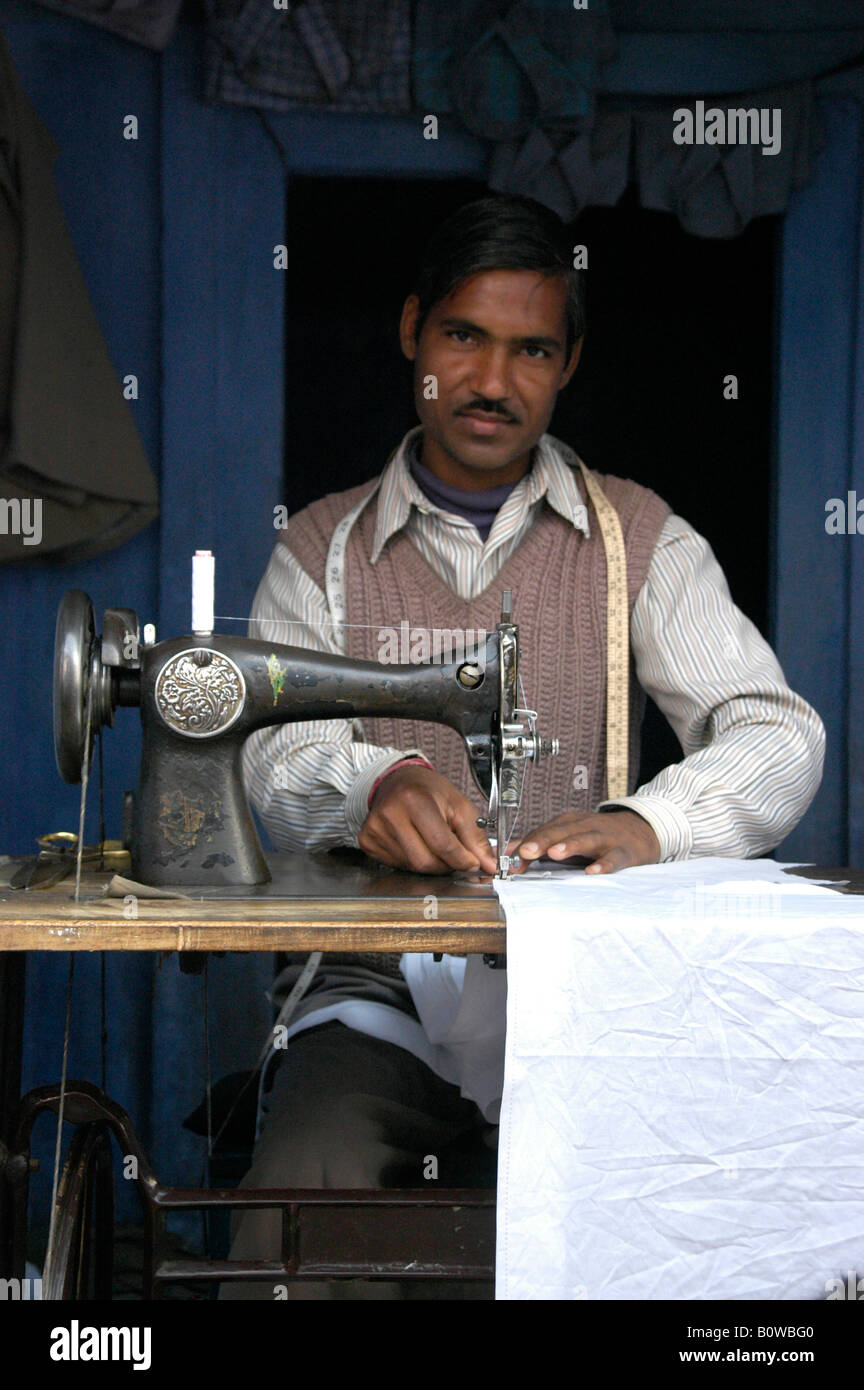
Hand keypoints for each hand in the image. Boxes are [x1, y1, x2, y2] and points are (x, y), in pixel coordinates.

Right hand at [359, 765, 497, 874]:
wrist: (399, 780)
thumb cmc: (429, 791)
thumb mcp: (459, 806)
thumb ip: (475, 837)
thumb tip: (488, 864)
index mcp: (415, 800)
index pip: (442, 845)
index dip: (462, 860)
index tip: (472, 863)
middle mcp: (390, 813)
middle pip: (425, 861)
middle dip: (446, 865)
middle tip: (454, 856)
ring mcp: (375, 828)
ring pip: (411, 867)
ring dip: (430, 864)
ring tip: (432, 844)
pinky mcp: (367, 840)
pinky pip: (396, 865)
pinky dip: (412, 862)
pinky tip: (414, 844)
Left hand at [508, 809, 659, 875]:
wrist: (640, 831)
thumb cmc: (597, 836)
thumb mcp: (567, 836)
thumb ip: (538, 844)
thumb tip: (506, 852)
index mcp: (570, 823)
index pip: (544, 831)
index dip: (526, 843)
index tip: (507, 856)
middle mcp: (585, 827)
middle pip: (562, 832)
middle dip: (542, 840)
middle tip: (526, 851)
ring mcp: (605, 838)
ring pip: (586, 840)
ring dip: (570, 845)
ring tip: (554, 853)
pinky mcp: (623, 852)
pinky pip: (613, 858)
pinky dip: (603, 864)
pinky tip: (592, 871)